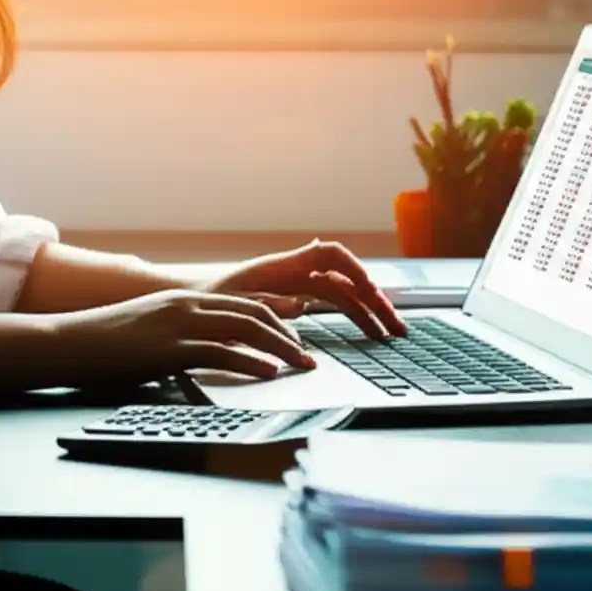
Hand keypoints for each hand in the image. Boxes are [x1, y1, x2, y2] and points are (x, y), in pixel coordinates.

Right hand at [58, 289, 316, 383]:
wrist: (69, 342)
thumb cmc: (105, 343)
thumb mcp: (151, 330)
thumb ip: (181, 335)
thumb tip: (204, 353)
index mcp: (185, 299)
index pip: (244, 303)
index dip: (276, 316)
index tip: (298, 331)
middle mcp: (187, 305)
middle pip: (253, 314)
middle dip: (287, 335)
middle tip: (308, 356)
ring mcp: (179, 325)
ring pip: (244, 329)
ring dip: (279, 348)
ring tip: (300, 365)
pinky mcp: (168, 349)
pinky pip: (220, 353)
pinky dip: (250, 363)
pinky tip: (268, 373)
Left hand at [204, 239, 407, 338]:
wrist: (196, 303)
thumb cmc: (211, 300)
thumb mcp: (235, 305)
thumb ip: (267, 304)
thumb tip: (302, 306)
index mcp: (284, 266)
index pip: (330, 255)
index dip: (355, 270)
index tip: (372, 293)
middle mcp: (297, 271)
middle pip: (346, 279)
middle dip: (374, 300)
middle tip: (395, 327)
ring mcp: (299, 284)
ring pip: (345, 293)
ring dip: (368, 311)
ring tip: (388, 334)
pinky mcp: (297, 298)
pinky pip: (333, 302)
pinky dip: (351, 315)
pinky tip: (365, 330)